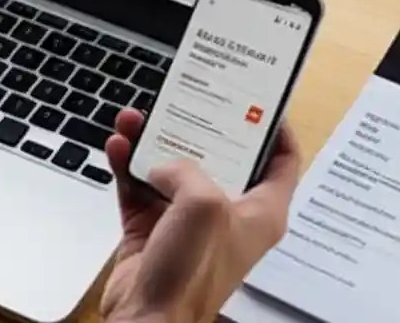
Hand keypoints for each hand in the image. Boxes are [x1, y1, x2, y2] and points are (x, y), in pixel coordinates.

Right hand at [100, 110, 301, 322]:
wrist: (147, 317)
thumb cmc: (191, 273)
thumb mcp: (204, 203)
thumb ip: (188, 168)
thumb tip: (162, 164)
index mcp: (259, 213)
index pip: (282, 163)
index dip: (276, 130)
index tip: (260, 100)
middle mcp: (225, 215)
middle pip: (217, 157)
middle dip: (197, 126)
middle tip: (185, 98)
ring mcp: (186, 222)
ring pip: (170, 168)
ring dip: (151, 141)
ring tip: (135, 118)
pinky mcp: (150, 229)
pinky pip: (138, 186)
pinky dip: (127, 164)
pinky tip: (117, 145)